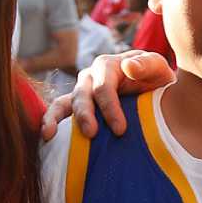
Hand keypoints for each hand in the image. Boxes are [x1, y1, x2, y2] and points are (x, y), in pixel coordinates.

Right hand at [39, 51, 173, 139]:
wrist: (154, 93)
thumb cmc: (155, 79)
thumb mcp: (157, 67)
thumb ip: (146, 64)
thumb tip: (129, 66)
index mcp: (107, 66)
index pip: (103, 87)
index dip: (109, 108)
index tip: (121, 130)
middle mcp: (89, 78)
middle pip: (81, 95)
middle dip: (84, 114)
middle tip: (92, 134)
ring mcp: (80, 93)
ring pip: (63, 103)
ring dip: (55, 119)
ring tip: (49, 135)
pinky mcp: (76, 109)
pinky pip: (59, 114)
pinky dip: (49, 123)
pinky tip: (45, 138)